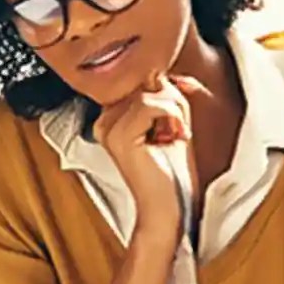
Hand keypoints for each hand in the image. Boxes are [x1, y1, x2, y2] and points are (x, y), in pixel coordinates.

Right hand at [93, 74, 204, 236]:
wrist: (168, 209)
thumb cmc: (171, 173)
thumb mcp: (171, 123)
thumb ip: (166, 96)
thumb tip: (170, 73)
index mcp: (112, 116)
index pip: (141, 80)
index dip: (167, 92)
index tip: (178, 120)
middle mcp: (105, 120)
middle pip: (145, 81)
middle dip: (173, 101)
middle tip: (179, 130)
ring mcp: (108, 128)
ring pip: (150, 91)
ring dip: (176, 110)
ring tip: (178, 135)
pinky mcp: (120, 137)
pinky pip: (151, 104)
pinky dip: (173, 115)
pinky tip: (177, 136)